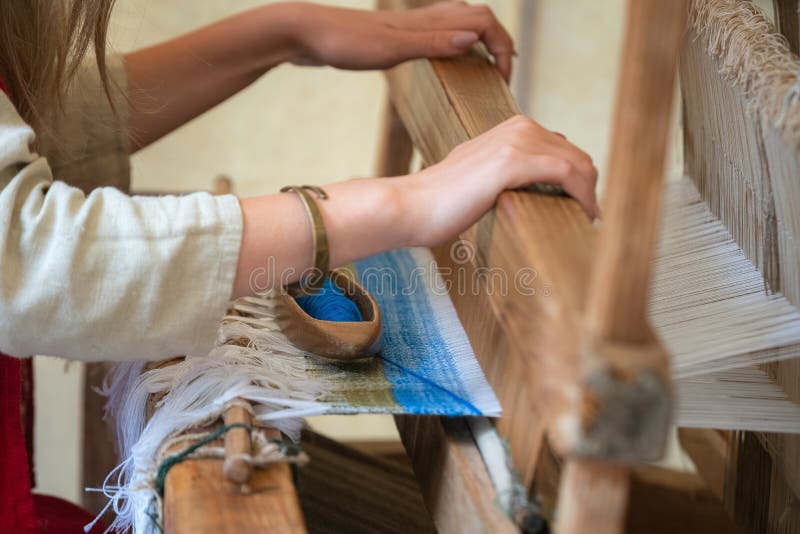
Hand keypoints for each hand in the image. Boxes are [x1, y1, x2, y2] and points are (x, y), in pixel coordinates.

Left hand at [290, 1, 515, 80]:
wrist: (305, 33)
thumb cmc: (344, 42)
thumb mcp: (391, 50)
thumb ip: (433, 43)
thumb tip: (473, 39)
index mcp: (430, 20)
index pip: (485, 22)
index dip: (502, 48)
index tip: (501, 79)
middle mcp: (426, 18)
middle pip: (478, 18)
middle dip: (499, 44)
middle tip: (502, 76)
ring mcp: (412, 25)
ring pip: (459, 23)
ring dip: (479, 42)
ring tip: (485, 69)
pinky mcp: (397, 35)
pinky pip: (438, 34)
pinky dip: (455, 46)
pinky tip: (447, 63)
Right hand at [403, 115, 599, 246]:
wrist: (411, 206)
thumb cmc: (440, 203)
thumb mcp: (479, 178)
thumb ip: (505, 174)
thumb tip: (529, 192)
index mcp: (510, 129)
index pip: (563, 149)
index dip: (578, 180)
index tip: (581, 209)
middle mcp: (517, 127)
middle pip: (576, 155)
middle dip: (588, 188)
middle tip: (588, 219)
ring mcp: (516, 140)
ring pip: (578, 162)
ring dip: (589, 194)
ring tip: (588, 222)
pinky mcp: (514, 161)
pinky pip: (568, 173)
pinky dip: (583, 196)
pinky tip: (584, 216)